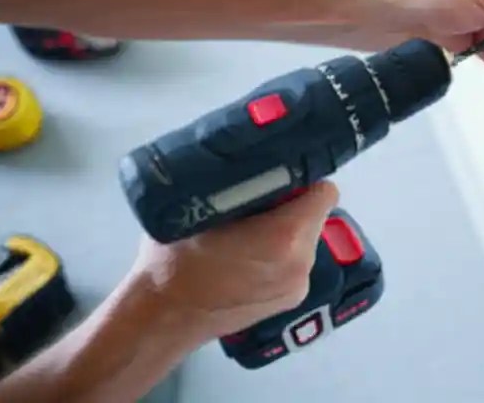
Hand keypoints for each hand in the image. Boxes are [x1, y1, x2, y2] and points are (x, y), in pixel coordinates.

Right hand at [129, 182, 339, 340]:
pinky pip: (295, 263)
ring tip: (248, 232)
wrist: (160, 318)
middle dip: (292, 205)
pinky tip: (248, 258)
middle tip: (256, 203)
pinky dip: (280, 255)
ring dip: (286, 231)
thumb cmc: (175, 261)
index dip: (305, 179)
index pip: (323, 192)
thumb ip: (238, 186)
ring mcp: (299, 285)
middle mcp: (302, 261)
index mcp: (286, 236)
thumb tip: (256, 165)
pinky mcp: (290, 301)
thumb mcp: (201, 207)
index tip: (282, 177)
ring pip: (305, 239)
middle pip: (314, 216)